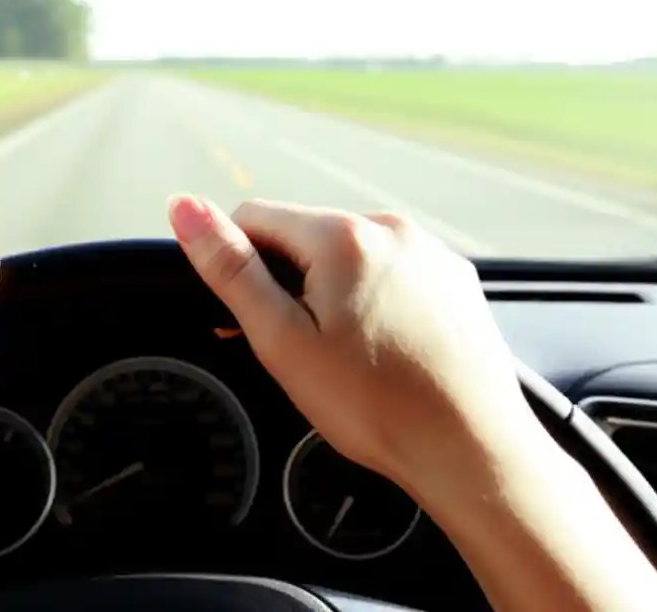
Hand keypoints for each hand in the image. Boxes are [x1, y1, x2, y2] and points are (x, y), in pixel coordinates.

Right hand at [168, 196, 529, 490]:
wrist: (471, 448)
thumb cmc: (378, 406)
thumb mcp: (283, 341)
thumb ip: (231, 269)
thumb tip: (185, 207)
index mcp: (344, 236)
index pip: (254, 217)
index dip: (237, 266)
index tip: (252, 320)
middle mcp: (392, 229)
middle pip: (304, 236)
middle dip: (287, 282)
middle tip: (300, 349)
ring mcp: (430, 252)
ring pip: (349, 257)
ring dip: (331, 293)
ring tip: (347, 357)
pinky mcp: (455, 280)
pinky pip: (392, 274)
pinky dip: (375, 302)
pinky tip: (383, 352)